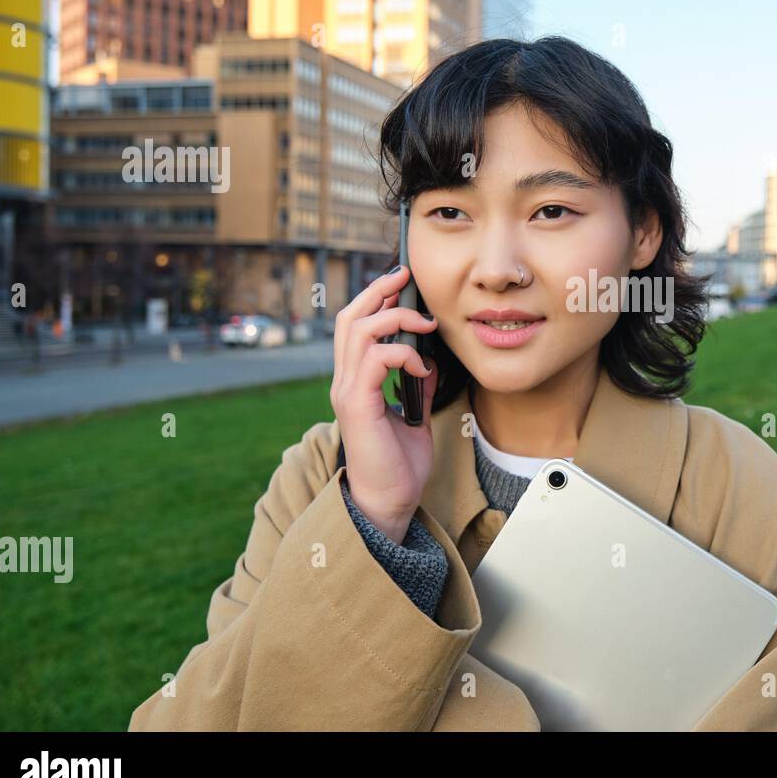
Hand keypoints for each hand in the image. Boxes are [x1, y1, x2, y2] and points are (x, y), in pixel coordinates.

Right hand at [329, 265, 440, 543]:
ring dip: (395, 318)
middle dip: (377, 290)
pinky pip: (376, 359)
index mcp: (355, 381)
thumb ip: (416, 385)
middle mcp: (345, 381)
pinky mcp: (358, 405)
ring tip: (424, 324)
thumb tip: (432, 359)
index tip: (402, 282)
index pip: (355, 326)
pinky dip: (404, 354)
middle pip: (349, 318)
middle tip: (405, 276)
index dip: (375, 298)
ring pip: (359, 331)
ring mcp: (347, 392)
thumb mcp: (414, 413)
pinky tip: (424, 369)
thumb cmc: (400, 463)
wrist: (389, 501)